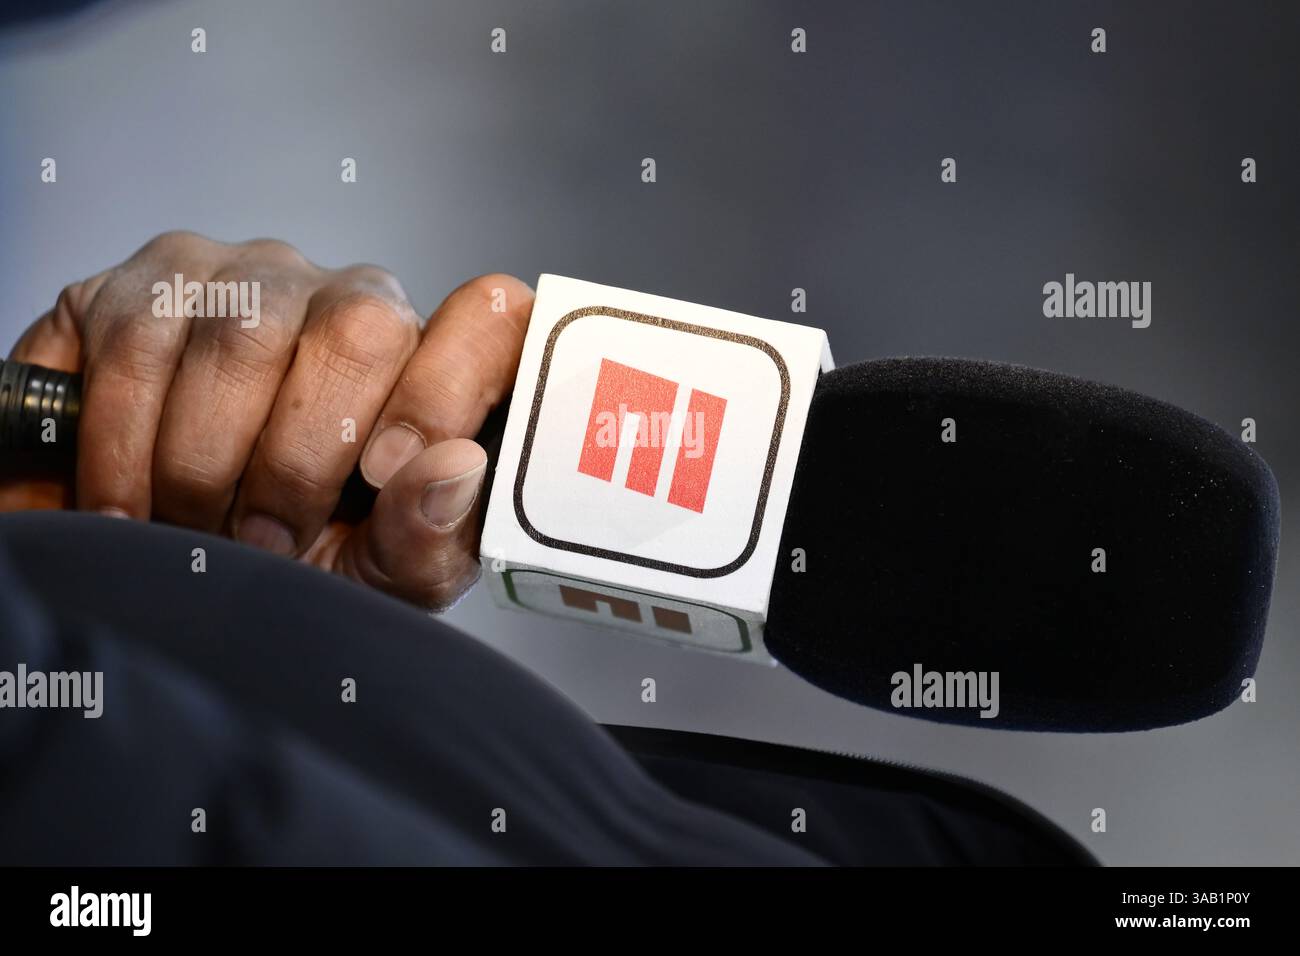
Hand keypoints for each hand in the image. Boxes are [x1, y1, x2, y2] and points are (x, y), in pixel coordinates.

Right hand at [0, 231, 532, 608]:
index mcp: (429, 359)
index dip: (444, 391)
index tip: (387, 474)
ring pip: (239, 334)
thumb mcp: (377, 574)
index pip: (487, 318)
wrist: (180, 552)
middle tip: (264, 540)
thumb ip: (427, 535)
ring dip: (203, 459)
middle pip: (355, 330)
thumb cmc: (301, 551)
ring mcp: (246, 274)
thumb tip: (455, 468)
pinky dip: (121, 445)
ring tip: (191, 525)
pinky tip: (124, 500)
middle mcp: (346, 296)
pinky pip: (134, 341)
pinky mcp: (144, 281)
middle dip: (300, 458)